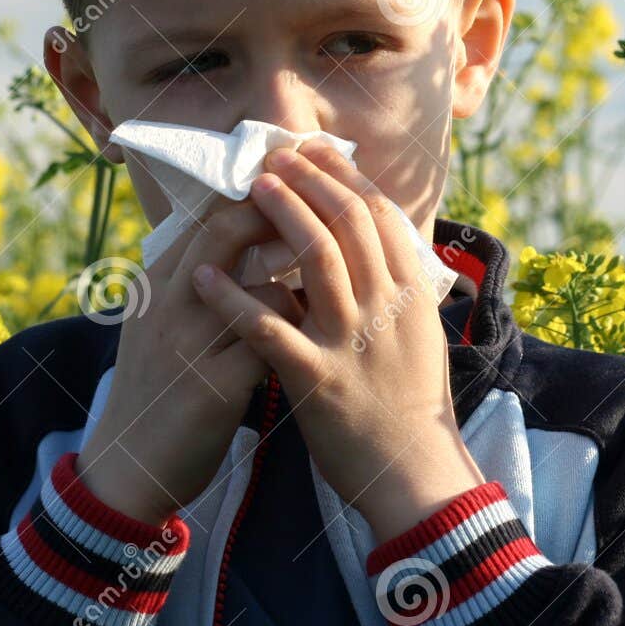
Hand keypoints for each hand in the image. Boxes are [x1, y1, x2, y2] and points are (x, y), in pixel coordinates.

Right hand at [76, 196, 306, 525]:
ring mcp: (186, 344)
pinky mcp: (211, 388)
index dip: (257, 196)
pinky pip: (272, 345)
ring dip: (302, 285)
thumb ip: (193, 279)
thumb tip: (242, 229)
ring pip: (259, 287)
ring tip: (329, 288)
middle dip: (281, 216)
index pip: (207, 214)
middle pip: (226, 231)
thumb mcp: (159, 322)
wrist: (128, 466)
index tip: (298, 193)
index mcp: (155, 282)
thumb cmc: (158, 388)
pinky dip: (299, 335)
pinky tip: (316, 339)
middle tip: (323, 222)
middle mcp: (166, 303)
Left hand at [188, 140, 483, 542]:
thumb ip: (398, 287)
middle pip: (349, 222)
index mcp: (410, 294)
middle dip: (310, 180)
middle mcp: (385, 307)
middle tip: (276, 156)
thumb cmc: (412, 405)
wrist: (414, 474)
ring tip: (252, 187)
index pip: (380, 215)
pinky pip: (268, 329)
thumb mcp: (419, 335)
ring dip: (283, 214)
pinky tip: (205, 277)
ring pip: (318, 258)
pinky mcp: (316, 379)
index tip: (315, 151)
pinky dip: (234, 299)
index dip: (344, 175)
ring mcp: (352, 341)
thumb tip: (383, 240)